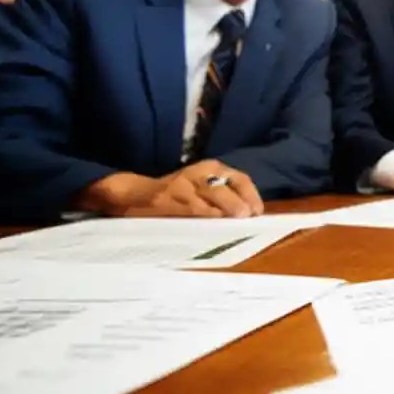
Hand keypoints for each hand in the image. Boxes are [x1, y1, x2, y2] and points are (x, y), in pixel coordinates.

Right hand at [77, 161, 263, 217]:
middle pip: (226, 187)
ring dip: (225, 210)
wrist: (136, 193)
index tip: (257, 212)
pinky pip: (193, 209)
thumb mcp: (202, 186)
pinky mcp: (169, 199)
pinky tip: (213, 226)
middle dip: (239, 204)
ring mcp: (183, 185)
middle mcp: (199, 173)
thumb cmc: (177, 193)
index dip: (251, 195)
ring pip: (211, 197)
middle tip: (246, 218)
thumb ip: (224, 196)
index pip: (239, 178)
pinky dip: (205, 217)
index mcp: (210, 168)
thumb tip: (249, 214)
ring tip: (235, 221)